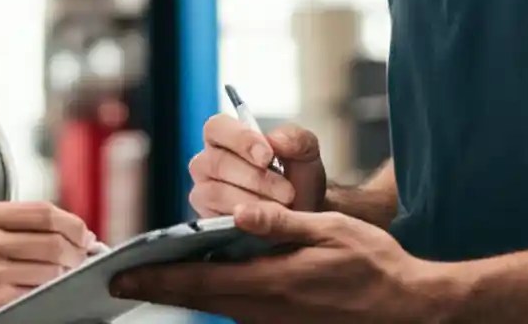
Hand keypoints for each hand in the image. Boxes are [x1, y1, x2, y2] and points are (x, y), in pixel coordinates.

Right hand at [0, 201, 93, 322]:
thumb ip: (31, 228)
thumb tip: (81, 234)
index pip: (45, 211)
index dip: (73, 224)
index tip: (85, 237)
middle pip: (52, 240)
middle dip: (75, 253)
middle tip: (80, 261)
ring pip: (49, 268)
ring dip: (62, 276)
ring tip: (59, 277)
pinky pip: (34, 290)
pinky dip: (44, 292)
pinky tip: (39, 290)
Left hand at [110, 202, 450, 323]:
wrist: (409, 309)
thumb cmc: (375, 265)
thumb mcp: (331, 231)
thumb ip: (281, 224)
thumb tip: (239, 214)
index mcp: (273, 283)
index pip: (200, 281)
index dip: (158, 279)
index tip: (121, 277)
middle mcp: (266, 309)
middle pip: (198, 299)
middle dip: (157, 288)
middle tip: (117, 282)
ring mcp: (274, 321)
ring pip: (216, 306)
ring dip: (183, 292)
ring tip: (151, 277)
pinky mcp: (285, 323)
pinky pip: (238, 310)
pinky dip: (213, 295)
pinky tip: (206, 280)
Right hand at [188, 116, 326, 216]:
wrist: (303, 217)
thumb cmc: (297, 180)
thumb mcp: (306, 154)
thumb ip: (297, 139)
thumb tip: (276, 138)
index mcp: (225, 136)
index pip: (217, 127)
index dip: (241, 140)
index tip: (268, 156)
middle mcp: (208, 161)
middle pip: (218, 162)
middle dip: (256, 178)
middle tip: (287, 191)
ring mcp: (204, 191)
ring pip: (217, 192)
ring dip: (254, 201)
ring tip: (282, 208)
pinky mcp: (207, 219)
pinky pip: (219, 218)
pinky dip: (247, 221)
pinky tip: (267, 222)